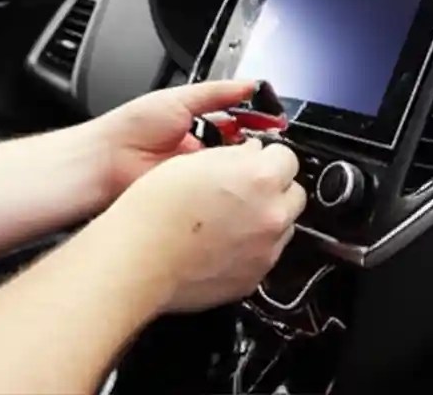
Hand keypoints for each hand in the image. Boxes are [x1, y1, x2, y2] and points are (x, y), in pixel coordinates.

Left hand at [87, 80, 256, 200]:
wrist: (105, 161)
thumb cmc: (131, 127)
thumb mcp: (180, 100)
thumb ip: (216, 93)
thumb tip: (248, 84)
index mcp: (197, 125)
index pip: (237, 124)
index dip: (255, 124)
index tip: (274, 124)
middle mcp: (199, 152)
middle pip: (238, 150)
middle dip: (254, 148)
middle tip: (271, 145)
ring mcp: (196, 176)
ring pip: (231, 173)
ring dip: (242, 168)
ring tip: (257, 161)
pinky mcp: (192, 197)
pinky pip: (217, 192)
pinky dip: (228, 187)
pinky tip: (238, 181)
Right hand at [103, 139, 306, 312]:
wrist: (138, 259)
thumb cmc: (154, 210)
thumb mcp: (193, 161)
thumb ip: (234, 156)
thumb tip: (252, 153)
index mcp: (259, 178)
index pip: (287, 157)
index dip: (269, 156)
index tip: (256, 159)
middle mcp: (271, 214)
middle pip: (294, 193)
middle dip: (274, 187)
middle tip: (244, 188)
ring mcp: (266, 250)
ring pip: (284, 225)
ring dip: (266, 217)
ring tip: (230, 218)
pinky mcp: (254, 278)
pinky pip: (266, 254)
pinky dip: (253, 246)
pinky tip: (223, 242)